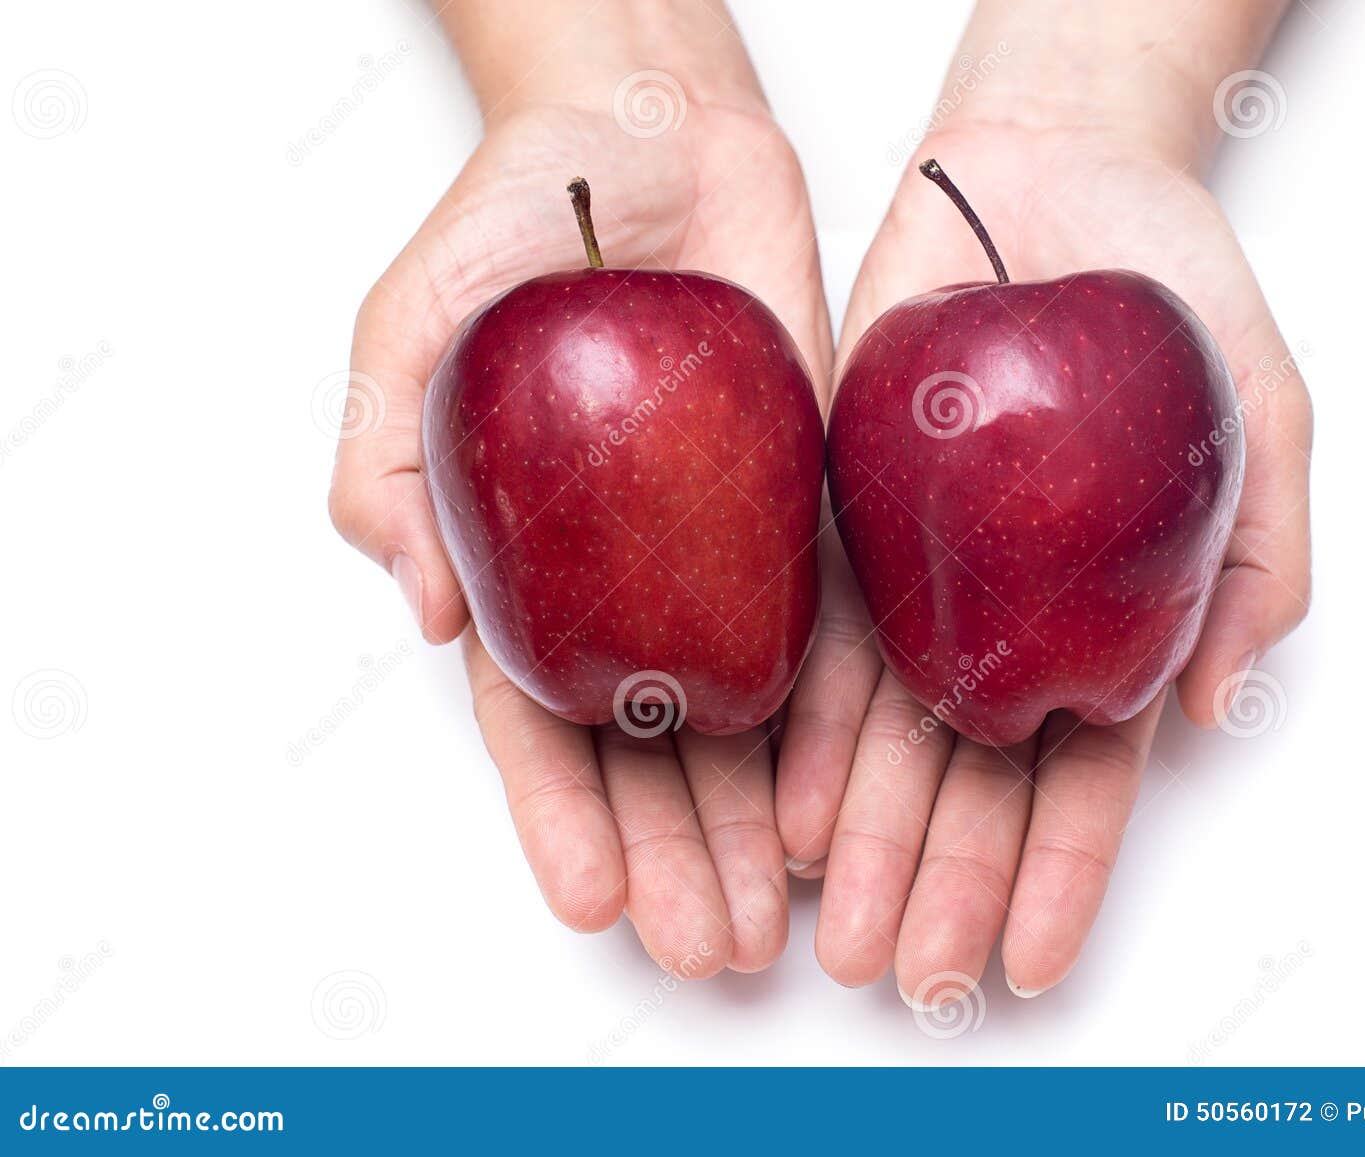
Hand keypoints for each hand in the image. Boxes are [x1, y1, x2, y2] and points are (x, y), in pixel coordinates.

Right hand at [329, 1, 830, 977]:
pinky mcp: (811, 506)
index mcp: (530, 562)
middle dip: (677, 853)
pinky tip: (854, 802)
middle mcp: (632, 576)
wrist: (652, 137)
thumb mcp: (409, 331)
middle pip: (655, 747)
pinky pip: (837, 626)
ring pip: (749, 713)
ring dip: (760, 825)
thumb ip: (389, 464)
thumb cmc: (512, 221)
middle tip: (708, 945)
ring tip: (782, 919)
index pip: (543, 717)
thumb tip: (426, 608)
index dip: (561, 815)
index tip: (590, 901)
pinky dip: (843, 720)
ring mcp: (726, 549)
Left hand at [774, 0, 1310, 1002]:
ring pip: (886, 735)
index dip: (1058, 874)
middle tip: (908, 979)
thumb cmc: (1176, 297)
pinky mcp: (842, 521)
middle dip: (942, 884)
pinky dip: (807, 728)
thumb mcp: (1261, 420)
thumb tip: (1207, 706)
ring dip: (867, 840)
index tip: (1030, 964)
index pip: (1081, 776)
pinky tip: (791, 808)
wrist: (1050, 176)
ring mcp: (919, 577)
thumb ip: (1254, 563)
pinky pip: (819, 636)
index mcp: (1104, 619)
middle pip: (969, 780)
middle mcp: (1003, 618)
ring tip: (839, 933)